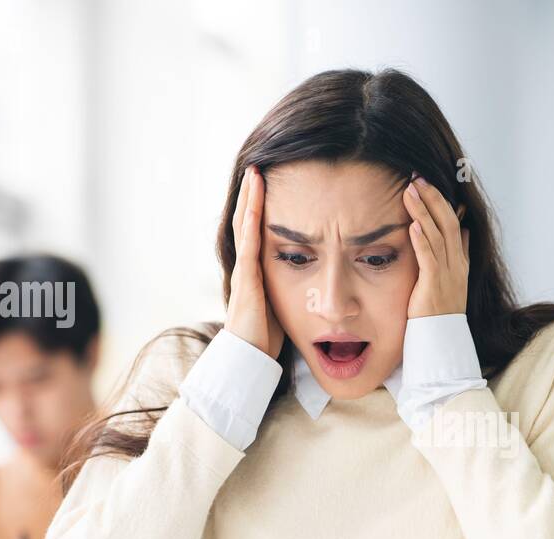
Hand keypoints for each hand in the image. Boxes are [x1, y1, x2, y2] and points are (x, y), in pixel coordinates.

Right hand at [225, 165, 283, 358]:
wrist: (249, 356)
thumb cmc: (265, 336)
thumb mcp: (281, 305)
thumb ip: (290, 288)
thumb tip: (309, 280)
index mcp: (255, 270)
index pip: (257, 230)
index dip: (260, 207)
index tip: (268, 185)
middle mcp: (246, 265)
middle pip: (246, 220)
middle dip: (252, 194)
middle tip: (258, 167)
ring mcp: (243, 269)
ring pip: (244, 224)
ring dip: (249, 197)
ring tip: (254, 172)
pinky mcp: (246, 277)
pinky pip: (249, 242)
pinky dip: (251, 219)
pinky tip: (255, 201)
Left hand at [402, 175, 467, 318]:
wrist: (443, 340)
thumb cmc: (440, 311)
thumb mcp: (451, 278)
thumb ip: (456, 253)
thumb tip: (463, 229)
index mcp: (460, 261)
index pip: (453, 223)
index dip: (441, 201)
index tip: (427, 183)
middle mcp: (456, 264)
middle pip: (447, 222)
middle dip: (432, 198)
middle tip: (416, 177)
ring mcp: (447, 274)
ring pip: (437, 235)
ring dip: (423, 211)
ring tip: (409, 191)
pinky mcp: (434, 286)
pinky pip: (429, 258)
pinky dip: (421, 240)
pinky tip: (413, 224)